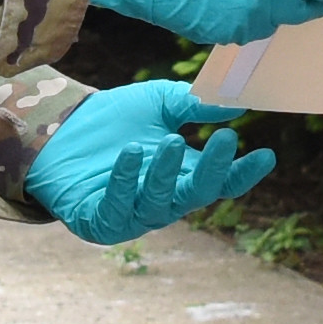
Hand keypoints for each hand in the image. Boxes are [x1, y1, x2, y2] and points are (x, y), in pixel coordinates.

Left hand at [27, 82, 271, 244]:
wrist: (56, 128)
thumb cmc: (112, 120)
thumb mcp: (157, 102)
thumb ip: (193, 103)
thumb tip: (236, 103)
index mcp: (182, 176)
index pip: (221, 182)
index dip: (243, 172)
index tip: (266, 154)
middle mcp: (162, 200)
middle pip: (196, 194)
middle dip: (212, 169)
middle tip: (225, 139)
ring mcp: (131, 214)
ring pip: (159, 204)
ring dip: (166, 174)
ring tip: (170, 140)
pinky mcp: (99, 221)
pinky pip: (116, 208)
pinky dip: (124, 183)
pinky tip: (130, 154)